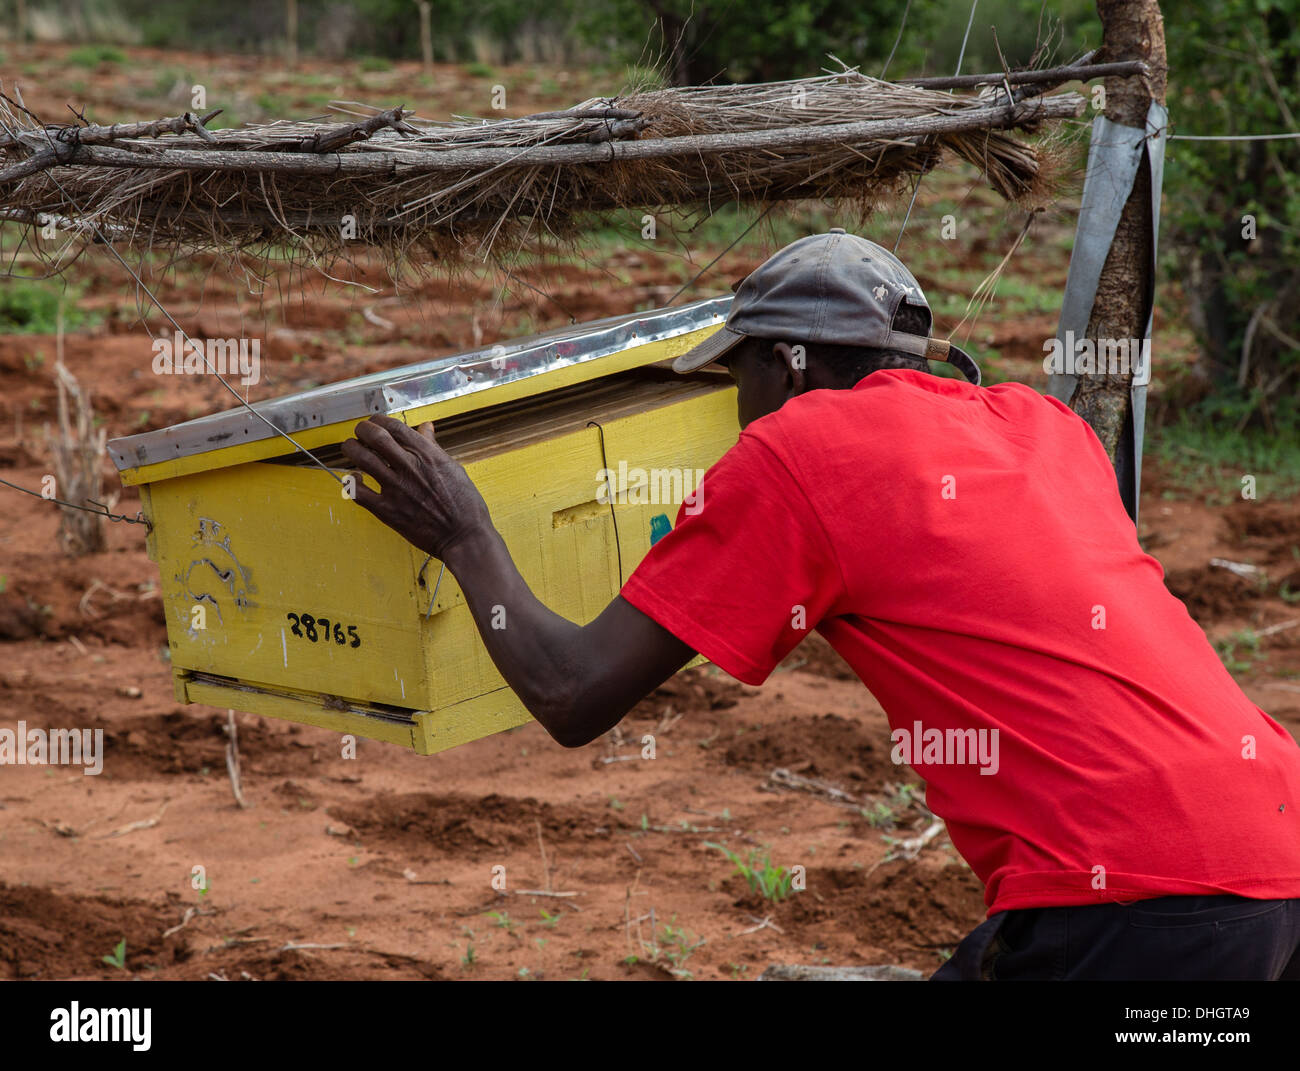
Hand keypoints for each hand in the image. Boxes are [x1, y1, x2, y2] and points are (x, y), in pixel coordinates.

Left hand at [341, 415, 492, 559]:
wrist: (464, 536)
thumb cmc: (464, 504)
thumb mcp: (452, 467)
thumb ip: (433, 446)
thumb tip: (426, 427)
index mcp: (427, 455)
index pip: (394, 426)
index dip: (379, 420)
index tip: (375, 423)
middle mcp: (409, 467)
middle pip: (374, 436)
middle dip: (362, 430)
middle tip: (360, 433)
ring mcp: (396, 488)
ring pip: (362, 458)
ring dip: (351, 449)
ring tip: (351, 449)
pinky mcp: (387, 510)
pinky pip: (358, 492)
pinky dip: (351, 482)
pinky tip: (354, 479)